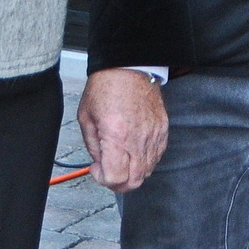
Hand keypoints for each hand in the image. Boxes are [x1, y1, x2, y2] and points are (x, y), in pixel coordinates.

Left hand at [78, 68, 167, 192]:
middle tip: (108, 171)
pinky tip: (133, 150)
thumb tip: (99, 163)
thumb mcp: (86, 117)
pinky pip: (156, 156)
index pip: (115, 178)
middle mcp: (138, 139)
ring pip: (147, 171)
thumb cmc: (107, 86)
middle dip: (118, 183)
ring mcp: (153, 135)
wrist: (129, 66)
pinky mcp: (162, 130)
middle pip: (134, 182)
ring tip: (120, 158)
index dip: (103, 179)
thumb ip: (93, 145)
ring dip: (131, 172)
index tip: (97, 168)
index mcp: (117, 136)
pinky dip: (144, 160)